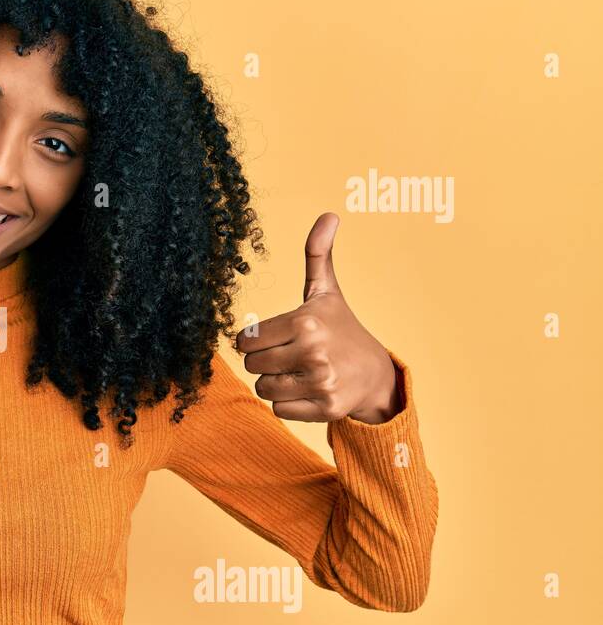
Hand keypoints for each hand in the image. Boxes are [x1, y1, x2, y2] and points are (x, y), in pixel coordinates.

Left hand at [233, 212, 401, 423]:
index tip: (276, 338)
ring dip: (275, 384)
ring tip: (299, 373)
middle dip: (265, 363)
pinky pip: (279, 410)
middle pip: (252, 366)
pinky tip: (309, 391)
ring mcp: (320, 382)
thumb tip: (329, 214)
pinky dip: (289, 404)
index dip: (254, 341)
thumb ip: (318, 255)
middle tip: (290, 357)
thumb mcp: (327, 292)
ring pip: (263, 389)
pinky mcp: (325, 408)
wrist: (377, 375)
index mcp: (305, 322)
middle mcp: (312, 352)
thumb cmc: (342, 329)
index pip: (246, 340)